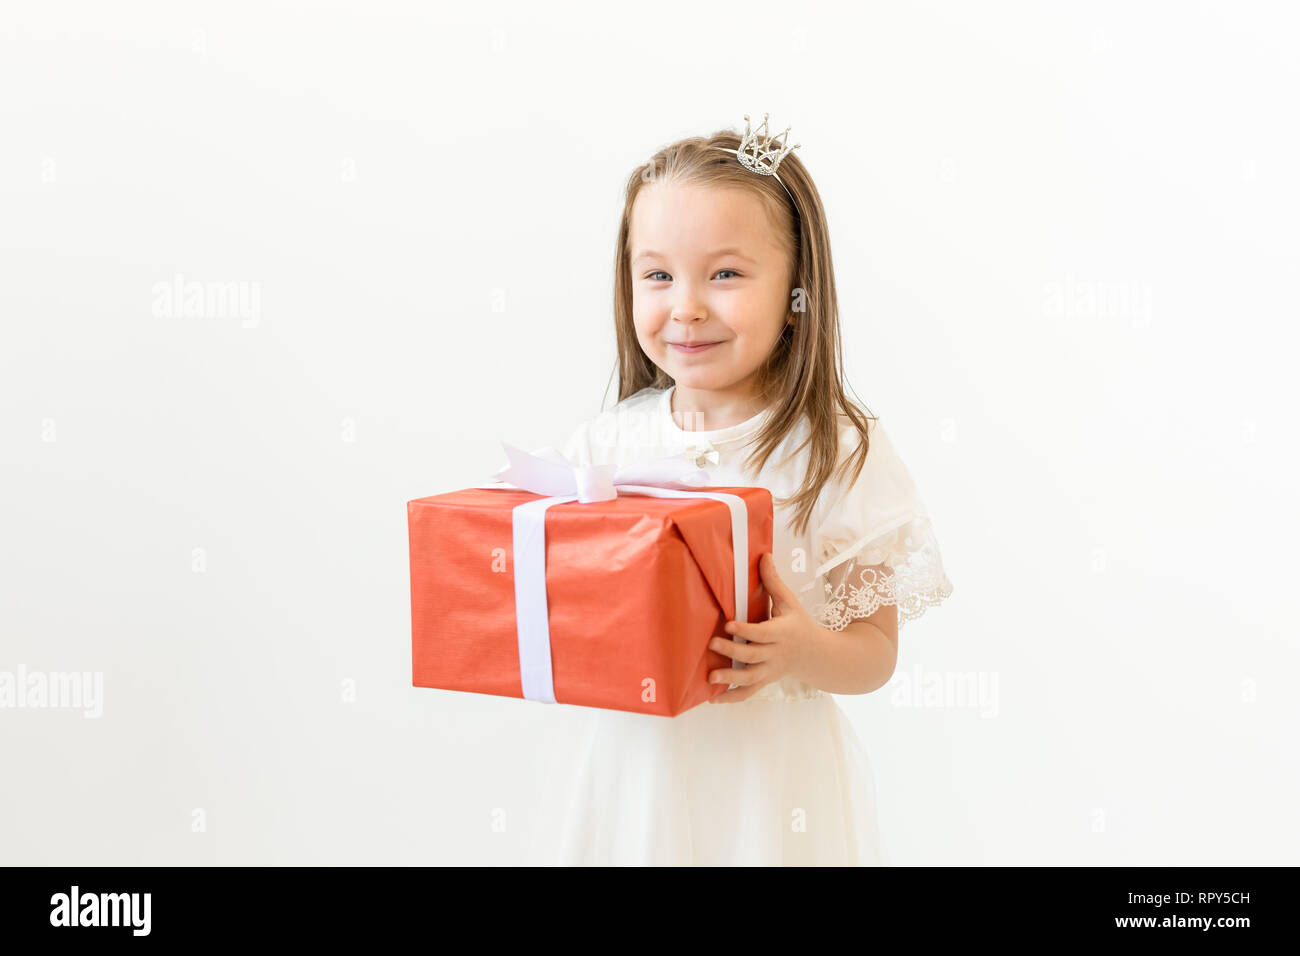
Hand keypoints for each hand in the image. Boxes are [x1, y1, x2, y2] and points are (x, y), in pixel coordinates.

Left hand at [706, 552, 820, 703]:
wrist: (816, 655)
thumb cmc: (798, 623)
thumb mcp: (789, 601)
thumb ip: (773, 581)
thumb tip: (763, 554)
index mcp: (782, 633)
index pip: (763, 633)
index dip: (746, 630)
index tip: (728, 625)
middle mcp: (776, 654)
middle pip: (754, 656)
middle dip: (733, 652)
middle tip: (712, 645)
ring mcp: (770, 671)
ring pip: (751, 679)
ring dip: (731, 679)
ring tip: (711, 678)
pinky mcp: (765, 681)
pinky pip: (749, 693)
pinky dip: (732, 697)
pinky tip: (714, 698)